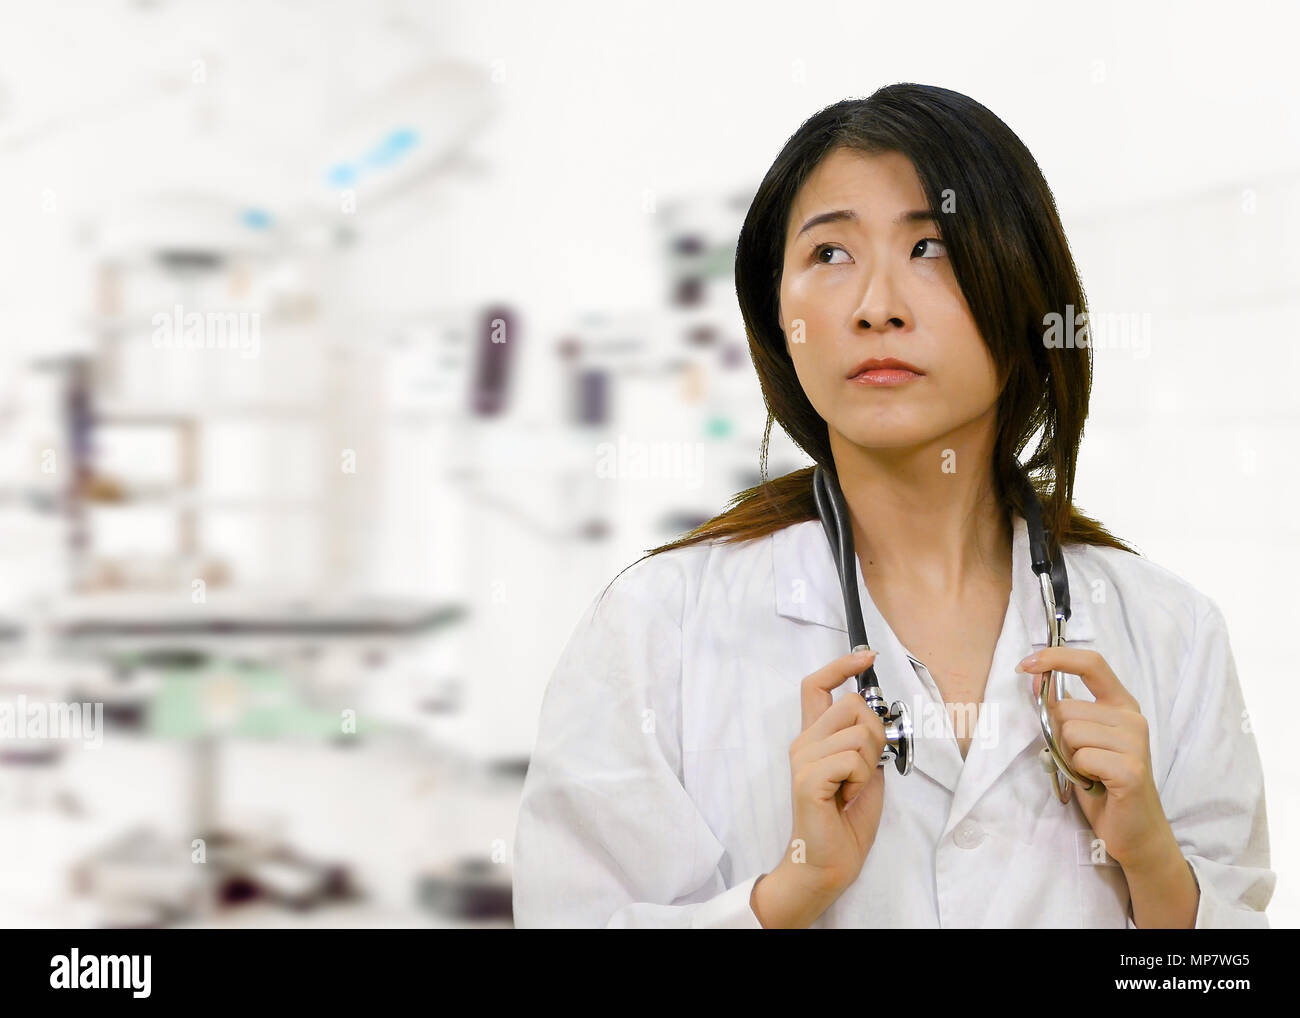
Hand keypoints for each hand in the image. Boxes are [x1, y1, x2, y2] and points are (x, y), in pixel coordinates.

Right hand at [783, 648, 887, 894]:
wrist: (829, 864)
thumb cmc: (846, 822)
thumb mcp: (865, 773)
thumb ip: (864, 742)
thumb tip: (875, 713)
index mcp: (814, 738)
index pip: (816, 686)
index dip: (841, 666)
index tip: (865, 656)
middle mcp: (803, 742)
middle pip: (852, 704)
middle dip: (876, 734)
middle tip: (868, 768)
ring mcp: (803, 759)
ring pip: (859, 734)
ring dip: (870, 765)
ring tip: (854, 789)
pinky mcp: (808, 778)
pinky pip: (852, 760)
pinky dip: (861, 780)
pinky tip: (847, 798)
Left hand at [1017, 648, 1178, 871]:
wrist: (1134, 830)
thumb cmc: (1103, 783)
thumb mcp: (1080, 740)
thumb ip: (1063, 711)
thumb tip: (1033, 680)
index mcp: (1122, 704)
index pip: (1092, 663)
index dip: (1056, 658)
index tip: (1025, 663)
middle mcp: (1133, 718)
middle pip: (1067, 708)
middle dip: (1060, 736)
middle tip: (1080, 760)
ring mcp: (1136, 743)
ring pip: (1070, 732)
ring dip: (1070, 757)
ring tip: (1090, 773)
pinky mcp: (1131, 769)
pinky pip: (1081, 757)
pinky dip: (1079, 773)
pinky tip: (1097, 784)